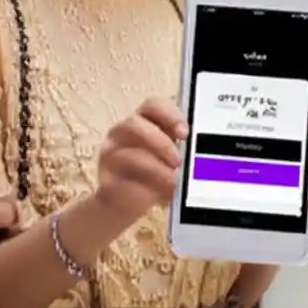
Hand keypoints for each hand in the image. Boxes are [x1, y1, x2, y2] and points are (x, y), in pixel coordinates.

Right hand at [94, 97, 187, 222]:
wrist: (124, 202)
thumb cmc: (153, 174)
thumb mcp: (171, 159)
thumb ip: (183, 151)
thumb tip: (201, 157)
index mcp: (143, 120)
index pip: (153, 105)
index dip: (170, 115)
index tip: (185, 133)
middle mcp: (122, 133)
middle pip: (133, 124)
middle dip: (160, 142)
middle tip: (178, 161)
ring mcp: (110, 155)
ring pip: (127, 155)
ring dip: (155, 169)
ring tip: (173, 182)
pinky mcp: (105, 180)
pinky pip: (122, 181)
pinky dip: (144, 190)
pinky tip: (158, 197)